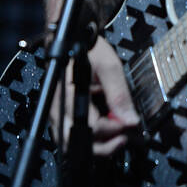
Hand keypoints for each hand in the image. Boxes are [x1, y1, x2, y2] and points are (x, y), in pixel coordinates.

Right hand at [48, 35, 140, 157]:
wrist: (74, 40)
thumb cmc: (88, 49)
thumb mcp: (109, 66)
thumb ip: (119, 94)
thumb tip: (130, 120)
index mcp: (68, 93)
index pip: (90, 126)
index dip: (113, 130)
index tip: (129, 125)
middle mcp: (57, 106)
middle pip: (76, 142)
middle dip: (103, 146)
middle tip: (124, 139)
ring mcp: (56, 112)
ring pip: (71, 143)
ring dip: (96, 145)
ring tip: (117, 138)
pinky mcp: (59, 114)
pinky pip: (71, 135)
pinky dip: (89, 139)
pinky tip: (105, 131)